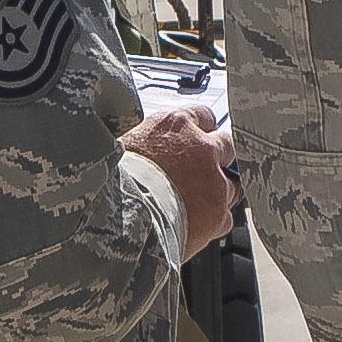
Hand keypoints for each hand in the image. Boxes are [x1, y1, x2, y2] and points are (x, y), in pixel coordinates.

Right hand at [119, 101, 236, 260]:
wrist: (119, 221)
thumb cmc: (112, 186)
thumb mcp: (123, 150)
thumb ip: (149, 146)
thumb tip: (150, 152)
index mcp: (175, 125)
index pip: (202, 116)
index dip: (199, 131)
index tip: (193, 141)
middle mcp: (202, 149)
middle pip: (226, 146)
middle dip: (215, 159)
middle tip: (196, 174)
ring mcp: (214, 183)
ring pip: (230, 184)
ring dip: (215, 192)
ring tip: (191, 205)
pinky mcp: (217, 215)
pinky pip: (225, 218)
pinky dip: (212, 222)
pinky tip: (193, 225)